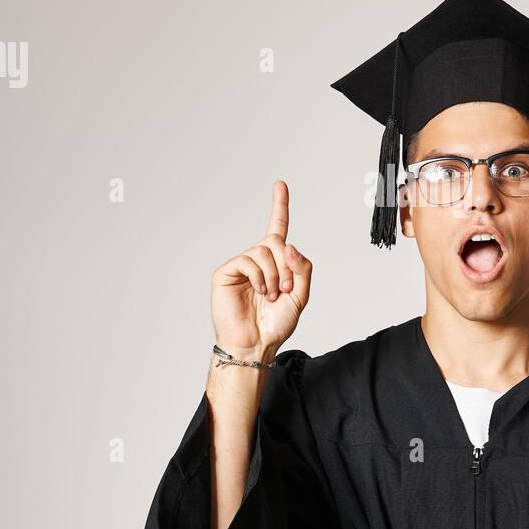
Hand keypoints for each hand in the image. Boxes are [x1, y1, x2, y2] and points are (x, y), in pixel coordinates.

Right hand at [211, 179, 311, 355]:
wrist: (256, 343)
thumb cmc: (275, 322)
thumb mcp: (301, 295)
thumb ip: (302, 269)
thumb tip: (290, 246)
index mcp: (275, 262)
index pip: (278, 228)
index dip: (280, 206)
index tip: (280, 184)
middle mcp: (257, 259)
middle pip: (276, 241)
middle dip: (286, 266)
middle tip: (284, 290)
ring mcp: (241, 265)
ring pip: (264, 250)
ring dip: (274, 275)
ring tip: (271, 295)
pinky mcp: (226, 272)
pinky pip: (248, 260)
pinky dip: (259, 276)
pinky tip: (259, 292)